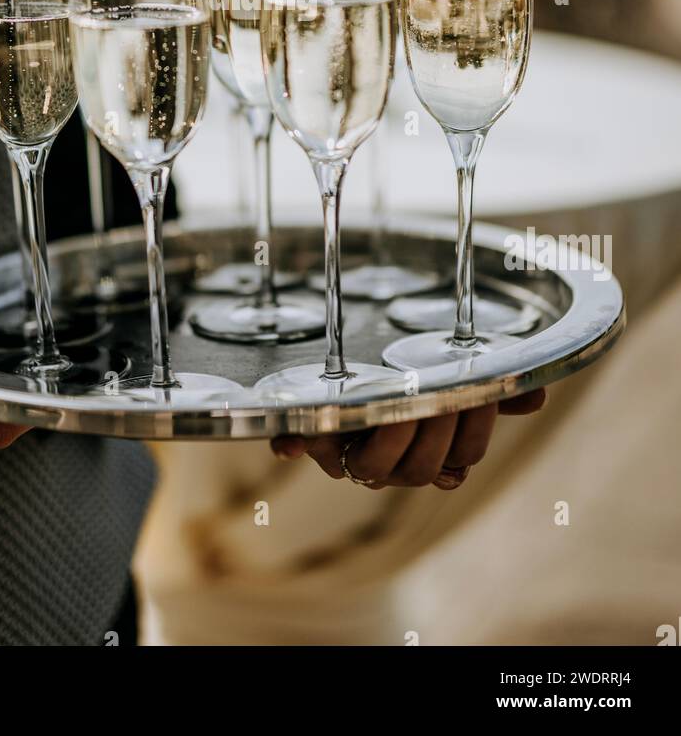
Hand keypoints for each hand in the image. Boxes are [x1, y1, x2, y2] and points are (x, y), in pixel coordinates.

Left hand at [271, 389, 546, 489]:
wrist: (355, 359)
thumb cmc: (414, 372)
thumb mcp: (455, 373)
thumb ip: (491, 386)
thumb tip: (538, 398)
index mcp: (429, 452)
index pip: (460, 462)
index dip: (468, 436)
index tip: (475, 397)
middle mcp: (391, 461)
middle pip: (422, 468)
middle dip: (432, 429)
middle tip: (434, 392)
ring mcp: (351, 452)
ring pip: (377, 466)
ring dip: (388, 436)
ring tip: (396, 400)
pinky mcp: (312, 434)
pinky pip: (298, 443)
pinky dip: (293, 443)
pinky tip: (289, 440)